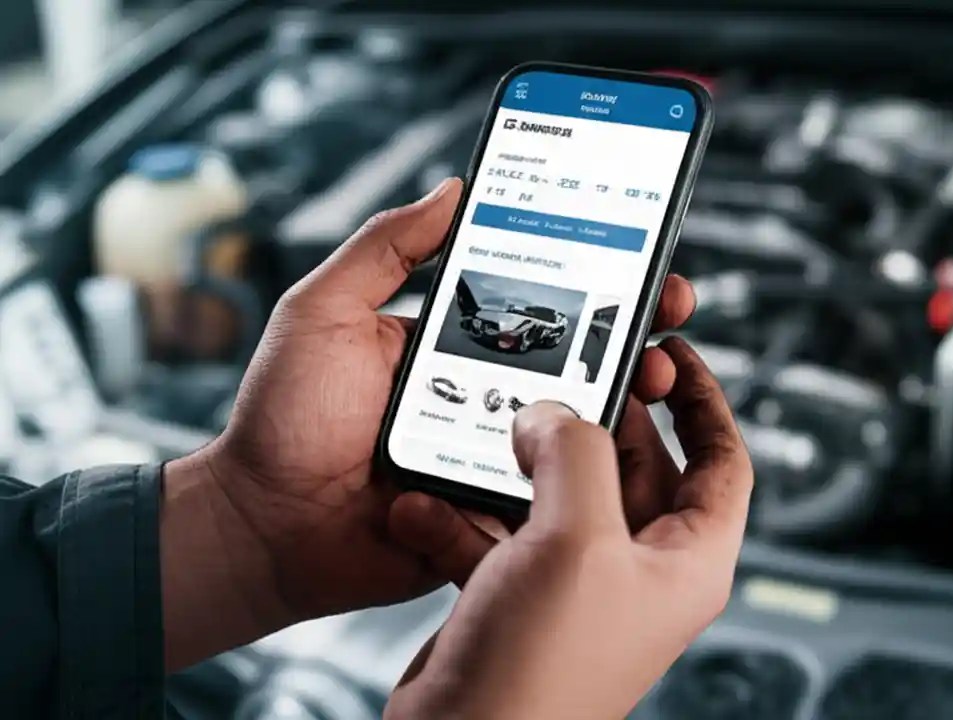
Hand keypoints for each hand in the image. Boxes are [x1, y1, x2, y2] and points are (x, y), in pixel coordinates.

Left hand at [159, 179, 697, 668]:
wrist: (262, 529)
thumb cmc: (281, 419)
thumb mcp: (324, 313)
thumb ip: (383, 250)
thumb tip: (452, 189)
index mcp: (453, 344)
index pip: (537, 302)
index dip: (592, 279)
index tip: (639, 256)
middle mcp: (484, 395)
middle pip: (577, 360)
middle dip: (633, 332)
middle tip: (668, 312)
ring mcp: (495, 454)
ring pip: (579, 425)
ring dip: (628, 396)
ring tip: (658, 371)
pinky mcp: (496, 511)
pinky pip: (554, 491)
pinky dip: (592, 471)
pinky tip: (623, 444)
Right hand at [385, 338, 753, 719]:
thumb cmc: (540, 673)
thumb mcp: (576, 537)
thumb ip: (576, 453)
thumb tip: (555, 415)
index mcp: (686, 559)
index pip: (722, 461)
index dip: (705, 400)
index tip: (675, 353)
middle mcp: (639, 571)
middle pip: (636, 465)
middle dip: (596, 420)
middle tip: (565, 375)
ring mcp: (579, 585)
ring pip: (561, 494)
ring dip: (518, 466)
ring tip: (490, 432)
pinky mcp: (521, 598)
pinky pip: (503, 534)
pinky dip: (467, 514)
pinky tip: (429, 502)